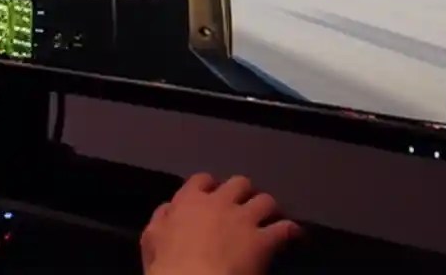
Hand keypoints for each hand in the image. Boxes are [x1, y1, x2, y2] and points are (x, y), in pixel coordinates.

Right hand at [140, 173, 302, 274]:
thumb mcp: (151, 239)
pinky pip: (286, 228)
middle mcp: (218, 203)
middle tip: (244, 208)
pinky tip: (293, 238)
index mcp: (188, 201)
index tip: (212, 196)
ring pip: (266, 201)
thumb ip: (162, 219)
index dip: (210, 187)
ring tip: (269, 220)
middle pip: (239, 183)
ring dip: (268, 209)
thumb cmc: (166, 266)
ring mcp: (244, 220)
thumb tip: (169, 208)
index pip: (202, 180)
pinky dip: (291, 232)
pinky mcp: (264, 240)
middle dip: (244, 193)